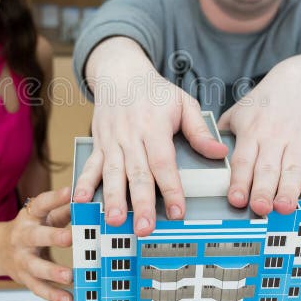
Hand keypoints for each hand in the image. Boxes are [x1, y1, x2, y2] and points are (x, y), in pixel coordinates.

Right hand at [0, 186, 72, 300]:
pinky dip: (52, 295)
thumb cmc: (29, 228)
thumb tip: (86, 199)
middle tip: (69, 237)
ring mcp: (22, 259)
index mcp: (29, 217)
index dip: (55, 198)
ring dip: (52, 272)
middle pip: (36, 236)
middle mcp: (23, 237)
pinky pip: (38, 287)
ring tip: (70, 276)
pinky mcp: (24, 277)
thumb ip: (63, 209)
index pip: (41, 204)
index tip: (69, 191)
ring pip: (35, 266)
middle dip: (53, 237)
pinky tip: (67, 298)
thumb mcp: (43, 216)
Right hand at [75, 39, 226, 235]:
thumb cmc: (155, 91)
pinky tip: (81, 200)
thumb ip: (199, 130)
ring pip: (112, 173)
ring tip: (115, 221)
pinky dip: (84, 183)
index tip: (177, 212)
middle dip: (140, 203)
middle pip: (137, 173)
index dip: (171, 189)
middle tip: (144, 227)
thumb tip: (219, 153)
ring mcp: (112, 141)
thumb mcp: (183, 102)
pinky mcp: (99, 144)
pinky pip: (91, 165)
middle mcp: (131, 136)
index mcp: (154, 126)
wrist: (120, 73)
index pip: (164, 162)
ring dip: (113, 199)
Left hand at [217, 53, 300, 215]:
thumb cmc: (267, 101)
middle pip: (268, 168)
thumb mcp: (240, 111)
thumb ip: (222, 134)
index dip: (239, 181)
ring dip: (290, 190)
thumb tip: (203, 155)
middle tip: (260, 208)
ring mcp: (299, 140)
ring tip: (284, 207)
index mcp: (252, 131)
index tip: (235, 199)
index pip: (243, 160)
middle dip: (264, 190)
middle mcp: (275, 137)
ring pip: (294, 169)